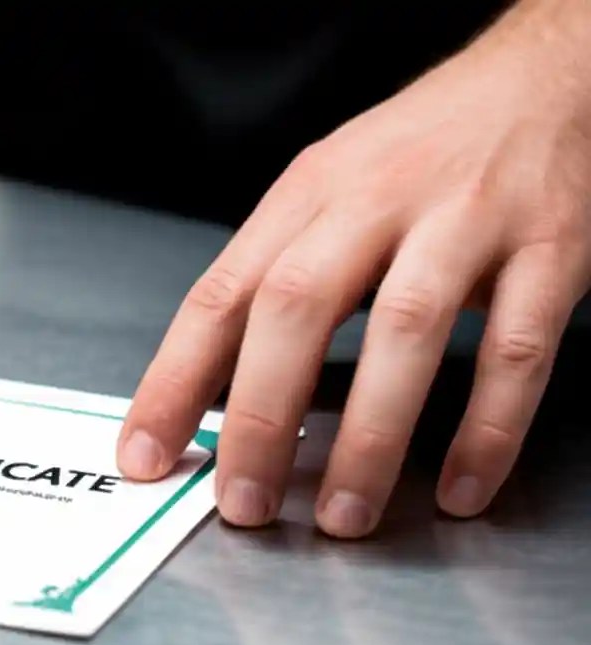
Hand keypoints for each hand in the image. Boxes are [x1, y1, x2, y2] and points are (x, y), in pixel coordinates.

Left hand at [117, 2, 590, 536]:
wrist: (543, 79)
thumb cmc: (422, 149)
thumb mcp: (327, 190)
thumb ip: (275, 277)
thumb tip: (209, 386)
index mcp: (306, 195)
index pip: (219, 294)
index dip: (174, 380)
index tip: (146, 453)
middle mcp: (375, 202)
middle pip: (296, 309)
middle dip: (261, 418)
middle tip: (242, 502)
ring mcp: (465, 222)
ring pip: (404, 332)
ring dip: (368, 437)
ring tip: (341, 515)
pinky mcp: (549, 248)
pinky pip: (517, 349)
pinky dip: (488, 428)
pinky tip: (458, 487)